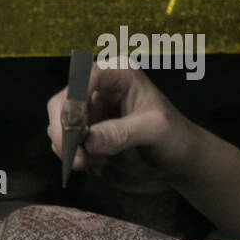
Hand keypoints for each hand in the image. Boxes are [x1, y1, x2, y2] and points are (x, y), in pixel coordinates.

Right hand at [46, 59, 198, 184]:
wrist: (179, 162)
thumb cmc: (176, 137)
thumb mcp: (156, 131)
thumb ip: (123, 133)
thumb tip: (89, 141)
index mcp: (119, 74)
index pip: (84, 76)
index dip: (73, 99)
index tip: (74, 127)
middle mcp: (100, 89)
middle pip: (63, 100)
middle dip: (63, 128)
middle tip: (73, 155)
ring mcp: (91, 112)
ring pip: (60, 124)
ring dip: (66, 146)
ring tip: (85, 164)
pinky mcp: (87, 135)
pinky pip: (65, 143)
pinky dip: (72, 155)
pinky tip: (93, 165)